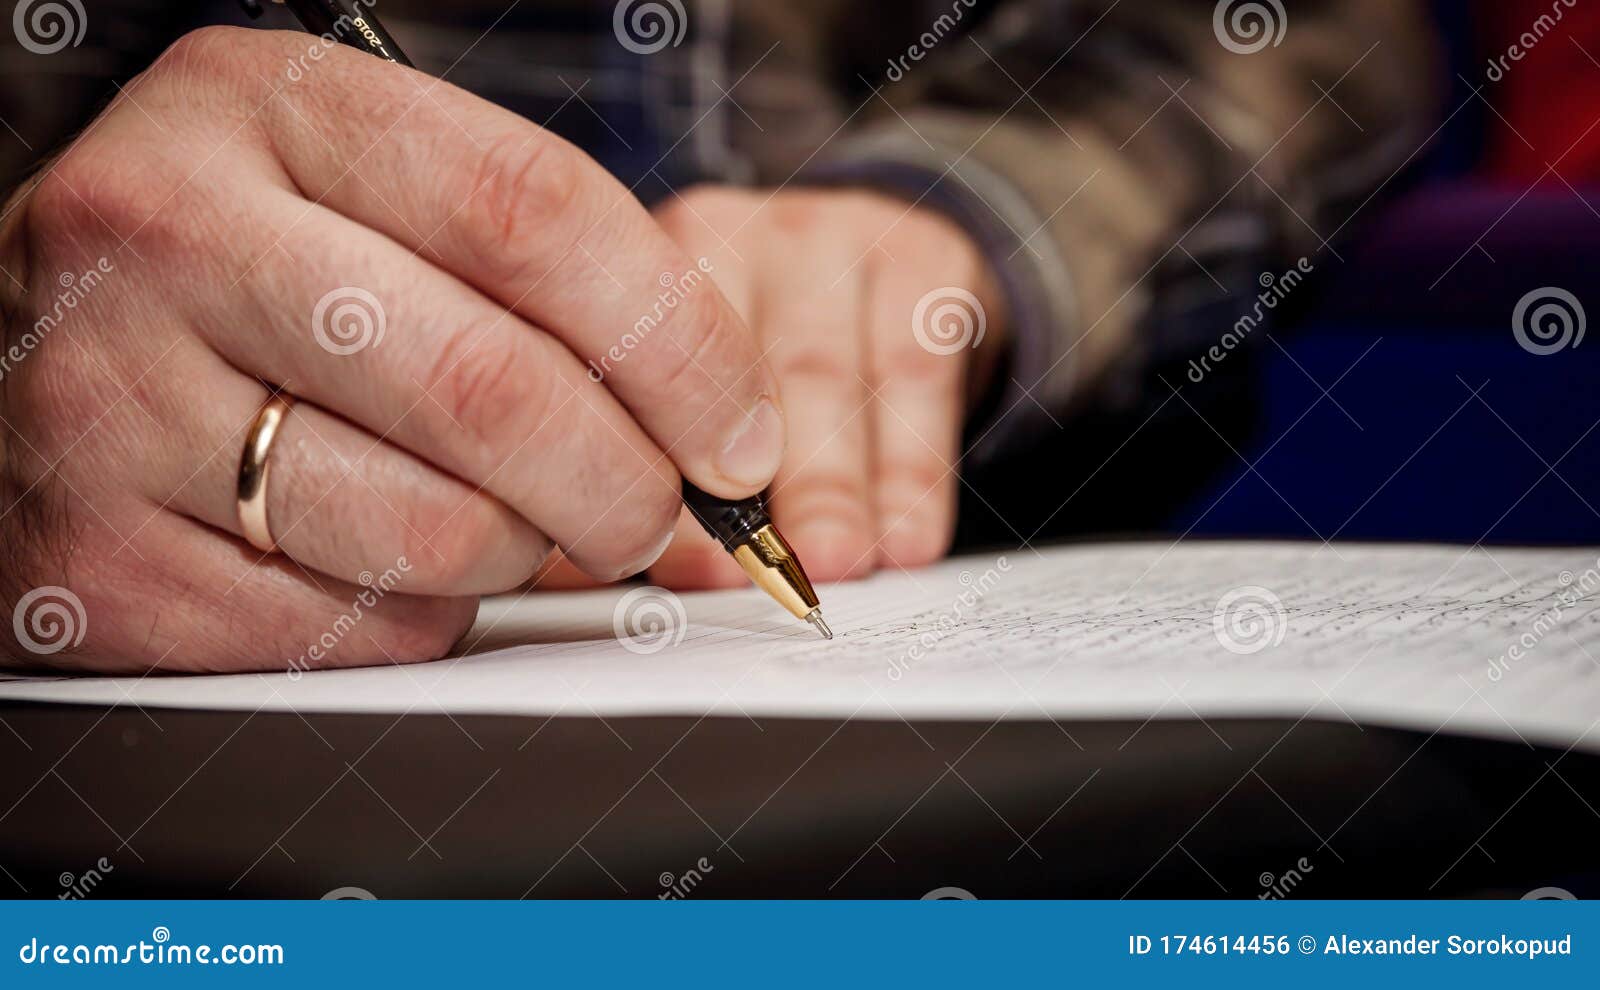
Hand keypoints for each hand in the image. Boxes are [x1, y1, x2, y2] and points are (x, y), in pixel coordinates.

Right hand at [0, 28, 783, 672]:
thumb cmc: (231, 280)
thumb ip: (523, 268)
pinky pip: (353, 624)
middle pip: (497, 387)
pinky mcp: (100, 554)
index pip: (535, 213)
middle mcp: (174, 234)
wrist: (11, 361)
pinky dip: (417, 611)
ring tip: (496, 518)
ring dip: (520, 552)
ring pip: (435, 527)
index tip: (736, 428)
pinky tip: (375, 553)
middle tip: (657, 510)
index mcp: (265, 108)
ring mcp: (117, 399)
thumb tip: (717, 420)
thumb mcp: (354, 196)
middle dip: (629, 482)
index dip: (677, 340)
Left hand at [645, 187, 1004, 588]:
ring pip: (826, 371)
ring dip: (836, 483)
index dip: (664, 468)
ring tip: (841, 560)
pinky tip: (909, 535)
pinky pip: (917, 372)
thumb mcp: (702, 390)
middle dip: (764, 482)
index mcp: (645, 264)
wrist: (892, 272)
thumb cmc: (771, 356)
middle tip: (778, 563)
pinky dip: (913, 467)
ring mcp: (832, 233)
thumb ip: (665, 473)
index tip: (688, 561)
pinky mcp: (924, 254)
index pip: (642, 366)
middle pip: (739, 363)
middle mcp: (733, 231)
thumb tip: (662, 574)